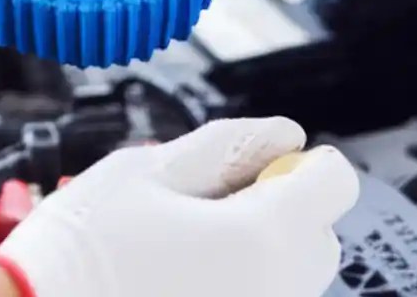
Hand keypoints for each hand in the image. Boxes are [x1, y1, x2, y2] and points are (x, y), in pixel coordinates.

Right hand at [0, 117, 358, 296]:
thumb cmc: (80, 252)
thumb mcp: (144, 171)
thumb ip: (226, 145)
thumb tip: (283, 135)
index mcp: (263, 236)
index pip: (336, 183)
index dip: (296, 162)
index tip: (253, 165)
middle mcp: (279, 292)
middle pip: (317, 237)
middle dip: (276, 210)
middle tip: (200, 207)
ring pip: (290, 277)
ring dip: (256, 253)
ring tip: (179, 249)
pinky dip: (233, 286)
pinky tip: (175, 283)